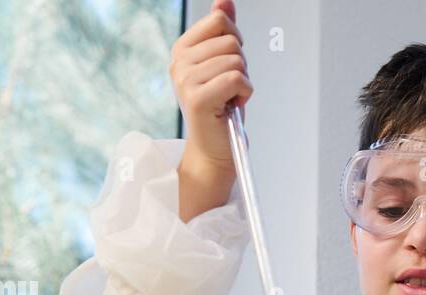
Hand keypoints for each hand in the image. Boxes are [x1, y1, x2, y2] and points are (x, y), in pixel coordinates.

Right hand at [169, 1, 252, 217]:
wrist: (214, 149)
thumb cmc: (221, 109)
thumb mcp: (222, 64)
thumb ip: (222, 31)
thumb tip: (224, 2)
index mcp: (183, 49)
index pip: (219, 20)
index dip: (235, 40)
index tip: (230, 62)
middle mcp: (180, 62)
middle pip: (231, 40)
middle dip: (242, 64)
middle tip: (230, 88)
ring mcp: (186, 80)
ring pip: (236, 61)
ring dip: (244, 82)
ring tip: (230, 98)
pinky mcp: (198, 98)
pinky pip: (237, 79)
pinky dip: (245, 94)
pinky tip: (234, 106)